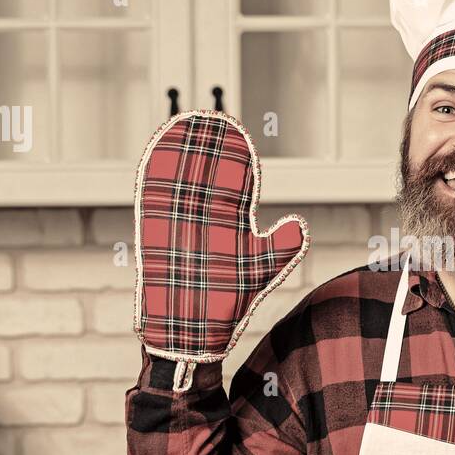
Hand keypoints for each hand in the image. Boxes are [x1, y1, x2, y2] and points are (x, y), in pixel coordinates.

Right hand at [134, 110, 308, 382]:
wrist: (192, 337)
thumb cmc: (226, 306)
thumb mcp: (260, 270)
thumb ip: (281, 246)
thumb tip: (300, 223)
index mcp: (226, 226)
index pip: (233, 183)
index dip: (235, 158)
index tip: (236, 132)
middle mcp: (201, 223)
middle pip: (204, 176)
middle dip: (206, 148)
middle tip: (209, 117)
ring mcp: (177, 230)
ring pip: (180, 185)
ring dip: (180, 157)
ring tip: (182, 128)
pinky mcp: (155, 242)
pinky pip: (154, 207)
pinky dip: (154, 182)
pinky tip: (155, 160)